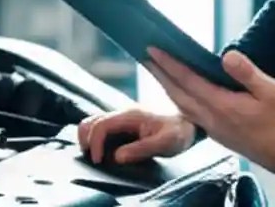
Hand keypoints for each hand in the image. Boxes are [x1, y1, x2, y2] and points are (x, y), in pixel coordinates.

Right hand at [76, 107, 197, 164]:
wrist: (188, 122)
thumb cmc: (178, 132)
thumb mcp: (165, 143)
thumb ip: (141, 149)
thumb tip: (117, 157)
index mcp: (130, 115)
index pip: (101, 125)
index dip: (95, 143)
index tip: (99, 161)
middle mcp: (122, 113)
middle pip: (91, 121)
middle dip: (86, 140)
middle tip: (94, 159)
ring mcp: (122, 118)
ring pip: (94, 122)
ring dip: (89, 139)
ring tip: (97, 156)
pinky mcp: (123, 124)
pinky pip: (102, 128)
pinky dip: (95, 138)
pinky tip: (104, 151)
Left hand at [146, 47, 274, 184]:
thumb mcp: (273, 92)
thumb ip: (247, 74)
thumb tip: (226, 55)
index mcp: (223, 107)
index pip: (188, 81)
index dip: (169, 64)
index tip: (153, 49)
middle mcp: (213, 119)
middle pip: (177, 93)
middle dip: (160, 74)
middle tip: (145, 56)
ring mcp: (215, 129)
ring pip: (182, 105)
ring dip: (167, 86)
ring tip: (158, 71)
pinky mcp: (220, 134)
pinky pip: (191, 114)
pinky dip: (180, 99)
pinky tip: (182, 93)